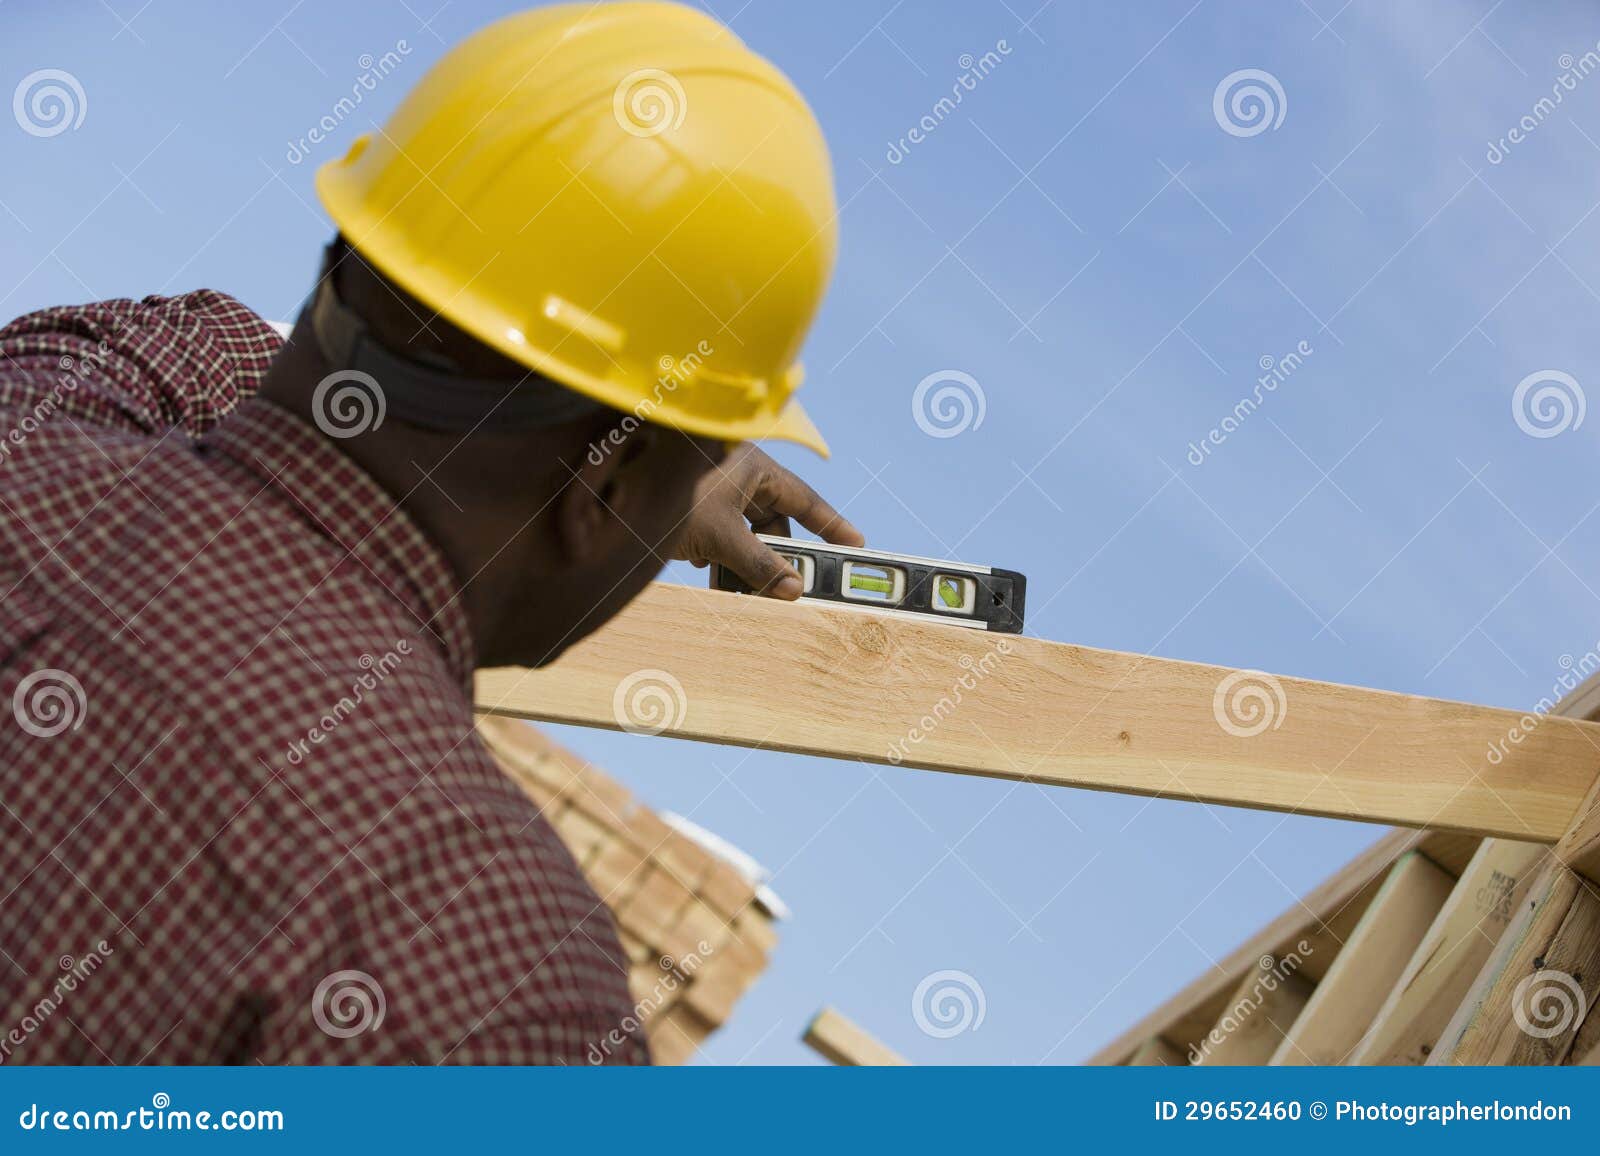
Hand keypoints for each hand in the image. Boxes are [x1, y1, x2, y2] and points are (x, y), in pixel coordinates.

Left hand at [673, 444, 864, 598]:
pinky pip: (720, 533)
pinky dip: (722, 555)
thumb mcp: (720, 536)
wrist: (605, 486)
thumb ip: (760, 565)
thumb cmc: (668, 496)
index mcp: (753, 466)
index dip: (831, 524)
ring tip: (746, 589)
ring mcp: (713, 488)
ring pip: (745, 530)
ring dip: (747, 561)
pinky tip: (710, 571)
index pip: (805, 498)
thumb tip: (793, 590)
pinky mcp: (691, 505)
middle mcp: (737, 472)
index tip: (855, 544)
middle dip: (778, 555)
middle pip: (774, 519)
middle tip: (792, 587)